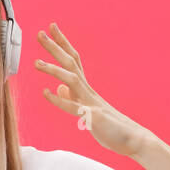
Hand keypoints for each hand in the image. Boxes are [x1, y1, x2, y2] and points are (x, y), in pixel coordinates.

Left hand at [35, 23, 147, 157]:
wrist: (133, 140)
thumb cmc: (111, 127)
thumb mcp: (87, 109)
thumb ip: (72, 97)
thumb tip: (58, 87)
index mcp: (86, 89)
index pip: (73, 60)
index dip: (62, 44)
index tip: (51, 29)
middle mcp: (88, 91)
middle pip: (71, 63)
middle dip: (55, 48)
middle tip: (40, 33)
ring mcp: (91, 102)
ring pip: (71, 80)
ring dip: (54, 70)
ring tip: (36, 63)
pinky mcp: (93, 117)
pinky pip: (74, 107)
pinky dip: (59, 100)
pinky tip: (46, 93)